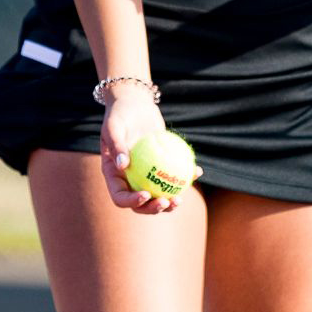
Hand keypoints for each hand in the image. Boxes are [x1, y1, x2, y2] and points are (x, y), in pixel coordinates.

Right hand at [98, 89, 201, 214]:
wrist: (134, 103)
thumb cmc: (119, 114)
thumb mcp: (113, 126)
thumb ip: (116, 145)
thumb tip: (124, 165)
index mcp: (114, 176)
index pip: (120, 197)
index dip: (132, 202)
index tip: (146, 195)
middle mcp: (129, 179)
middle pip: (140, 203)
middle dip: (154, 208)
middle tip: (167, 201)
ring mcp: (146, 174)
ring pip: (158, 194)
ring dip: (170, 201)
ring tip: (180, 198)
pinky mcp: (161, 165)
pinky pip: (173, 174)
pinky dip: (185, 175)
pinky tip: (197, 171)